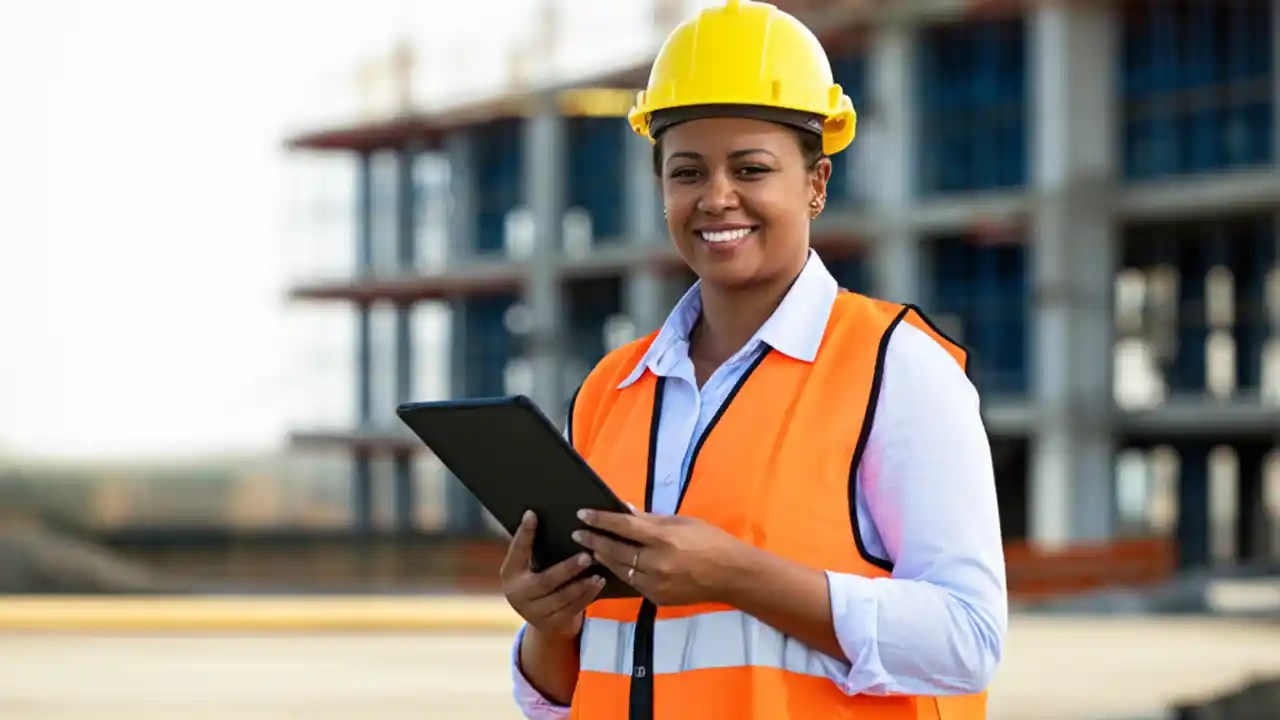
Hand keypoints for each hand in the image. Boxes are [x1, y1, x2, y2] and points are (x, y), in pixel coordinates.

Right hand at [500, 511, 605, 636]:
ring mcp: (534, 613)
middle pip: (544, 582)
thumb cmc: (539, 578)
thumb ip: (534, 546)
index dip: (524, 534)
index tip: (533, 514)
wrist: (542, 616)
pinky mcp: (552, 624)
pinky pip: (572, 610)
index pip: (517, 551)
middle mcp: (517, 595)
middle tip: (586, 556)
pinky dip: (587, 596)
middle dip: (567, 570)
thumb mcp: (531, 564)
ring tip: (597, 572)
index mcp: (510, 574)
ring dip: (581, 585)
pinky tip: (598, 584)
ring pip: (561, 599)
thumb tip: (539, 513)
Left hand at [573, 508, 748, 605]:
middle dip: (593, 540)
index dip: (601, 519)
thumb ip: (652, 519)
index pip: (623, 526)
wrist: (731, 576)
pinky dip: (621, 572)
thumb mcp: (682, 522)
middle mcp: (656, 563)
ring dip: (603, 557)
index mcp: (663, 539)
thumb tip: (626, 511)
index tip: (583, 514)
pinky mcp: (656, 598)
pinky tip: (612, 564)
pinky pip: (632, 583)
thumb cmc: (710, 541)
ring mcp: (655, 584)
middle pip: (615, 550)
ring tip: (589, 549)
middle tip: (578, 533)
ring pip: (620, 569)